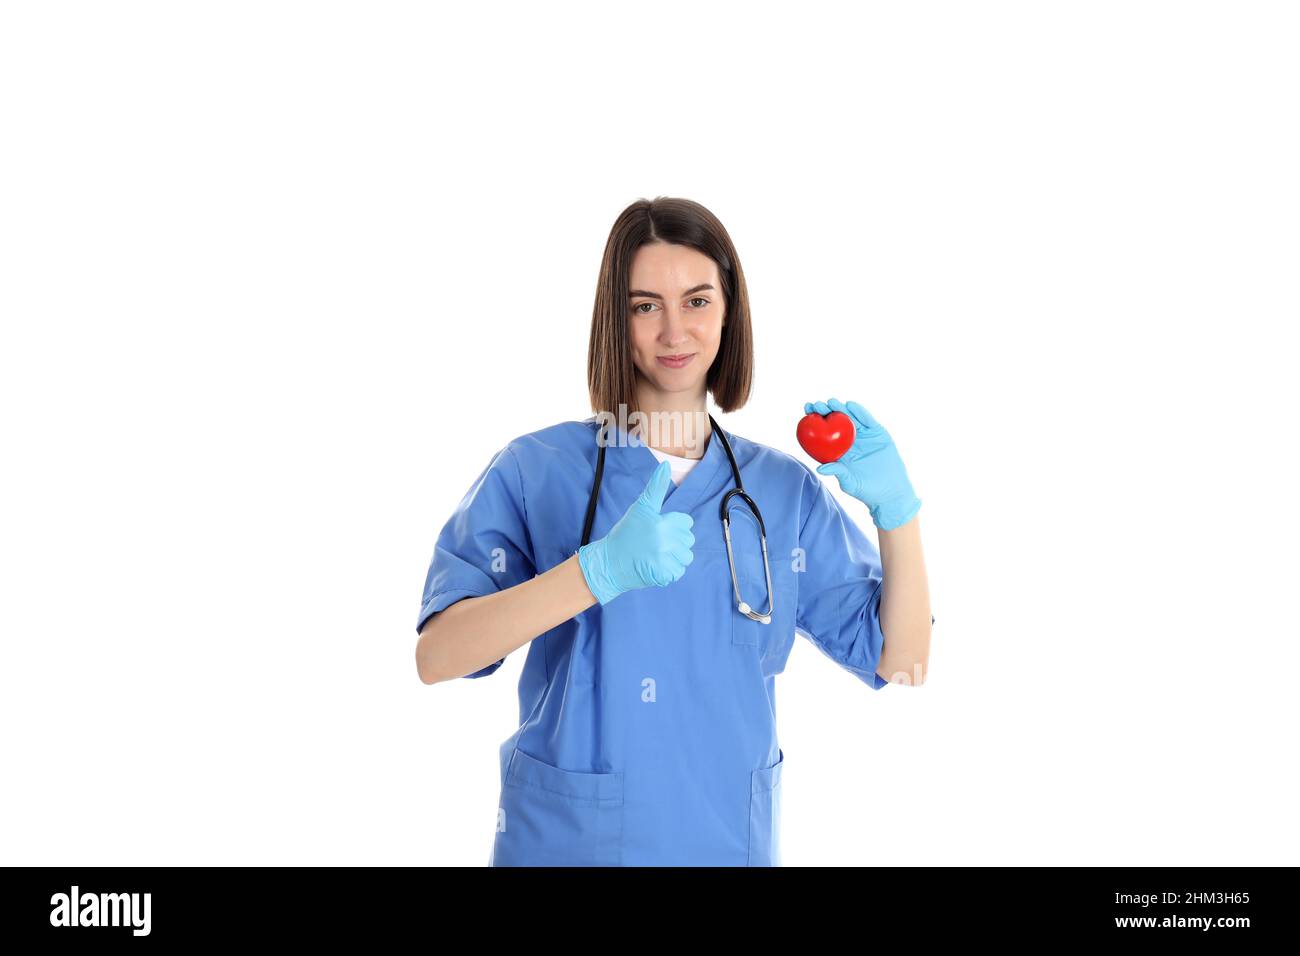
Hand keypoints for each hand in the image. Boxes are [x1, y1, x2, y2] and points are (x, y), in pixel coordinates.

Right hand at [577, 460, 695, 604]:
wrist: (609, 563)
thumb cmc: (625, 534)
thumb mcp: (641, 508)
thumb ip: (656, 487)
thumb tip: (665, 463)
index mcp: (662, 523)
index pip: (687, 523)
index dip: (674, 526)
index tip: (658, 530)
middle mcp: (665, 541)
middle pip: (688, 540)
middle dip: (675, 542)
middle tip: (654, 544)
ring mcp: (665, 560)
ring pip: (686, 557)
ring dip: (674, 557)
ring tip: (655, 555)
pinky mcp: (663, 575)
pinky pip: (679, 572)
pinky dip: (669, 571)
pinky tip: (655, 566)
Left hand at [804, 397, 920, 530]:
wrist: (891, 491)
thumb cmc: (867, 490)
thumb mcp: (850, 482)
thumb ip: (837, 472)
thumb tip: (819, 468)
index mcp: (839, 451)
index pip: (824, 434)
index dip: (815, 423)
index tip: (806, 414)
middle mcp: (850, 441)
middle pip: (835, 423)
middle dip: (825, 412)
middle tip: (815, 405)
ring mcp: (864, 436)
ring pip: (850, 419)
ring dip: (841, 409)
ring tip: (831, 402)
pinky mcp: (878, 433)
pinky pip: (868, 421)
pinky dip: (860, 412)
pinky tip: (851, 405)